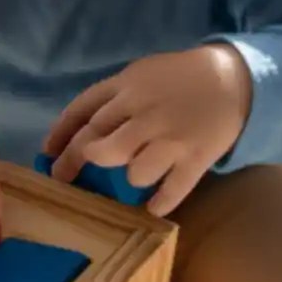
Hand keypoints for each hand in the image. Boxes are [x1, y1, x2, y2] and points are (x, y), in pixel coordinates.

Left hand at [41, 44, 251, 216]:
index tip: (47, 156)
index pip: (82, 113)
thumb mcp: (139, 75)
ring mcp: (171, 137)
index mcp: (127, 87)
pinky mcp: (196, 157)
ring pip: (133, 173)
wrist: (234, 78)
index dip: (60, 137)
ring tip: (136, 175)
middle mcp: (144, 112)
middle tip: (68, 180)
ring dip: (129, 179)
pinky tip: (152, 206)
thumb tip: (75, 134)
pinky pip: (171, 191)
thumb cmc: (178, 79)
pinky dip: (159, 203)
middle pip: (99, 147)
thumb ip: (110, 99)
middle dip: (78, 165)